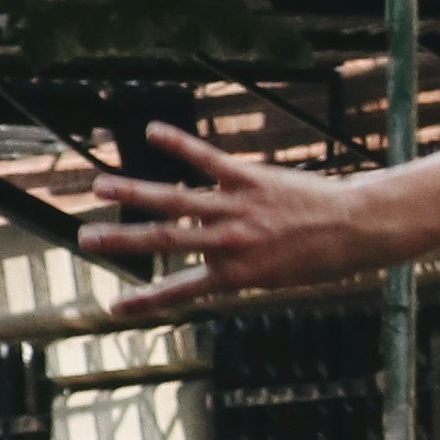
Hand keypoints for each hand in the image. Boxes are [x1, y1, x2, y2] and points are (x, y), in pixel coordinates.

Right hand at [71, 126, 378, 318]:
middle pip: (163, 242)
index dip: (143, 302)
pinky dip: (179, 145)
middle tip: (85, 238)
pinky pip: (207, 161)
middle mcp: (229, 243)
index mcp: (234, 274)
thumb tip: (201, 248)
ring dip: (134, 193)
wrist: (354, 230)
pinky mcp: (249, 180)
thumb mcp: (274, 275)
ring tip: (99, 186)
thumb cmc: (319, 257)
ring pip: (175, 202)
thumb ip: (236, 264)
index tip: (110, 310)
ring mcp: (237, 210)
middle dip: (121, 240)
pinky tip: (153, 130)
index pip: (179, 291)